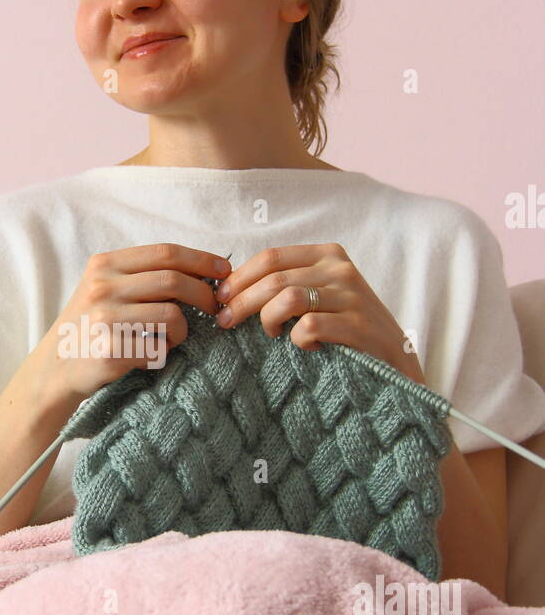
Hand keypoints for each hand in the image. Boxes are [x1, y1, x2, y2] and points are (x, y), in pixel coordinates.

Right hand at [40, 243, 230, 400]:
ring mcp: (104, 319)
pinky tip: (149, 356)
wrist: (55, 368)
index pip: (165, 253)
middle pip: (174, 280)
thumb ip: (142, 275)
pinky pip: (160, 348)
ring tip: (171, 339)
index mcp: (104, 265)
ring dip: (183, 331)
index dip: (201, 260)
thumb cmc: (91, 327)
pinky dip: (164, 353)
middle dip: (205, 295)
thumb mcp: (104, 288)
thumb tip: (202, 269)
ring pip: (172, 316)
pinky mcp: (110, 351)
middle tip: (215, 309)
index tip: (224, 272)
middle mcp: (102, 287)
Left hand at [213, 243, 425, 381]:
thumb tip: (230, 288)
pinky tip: (306, 347)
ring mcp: (351, 296)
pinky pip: (308, 328)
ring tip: (270, 336)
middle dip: (241, 302)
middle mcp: (341, 269)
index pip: (271, 257)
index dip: (239, 278)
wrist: (395, 360)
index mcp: (328, 254)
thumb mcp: (320, 295)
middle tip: (226, 322)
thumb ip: (287, 284)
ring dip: (267, 320)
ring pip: (287, 298)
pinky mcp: (358, 325)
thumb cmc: (345, 328)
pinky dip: (297, 341)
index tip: (220, 299)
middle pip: (273, 278)